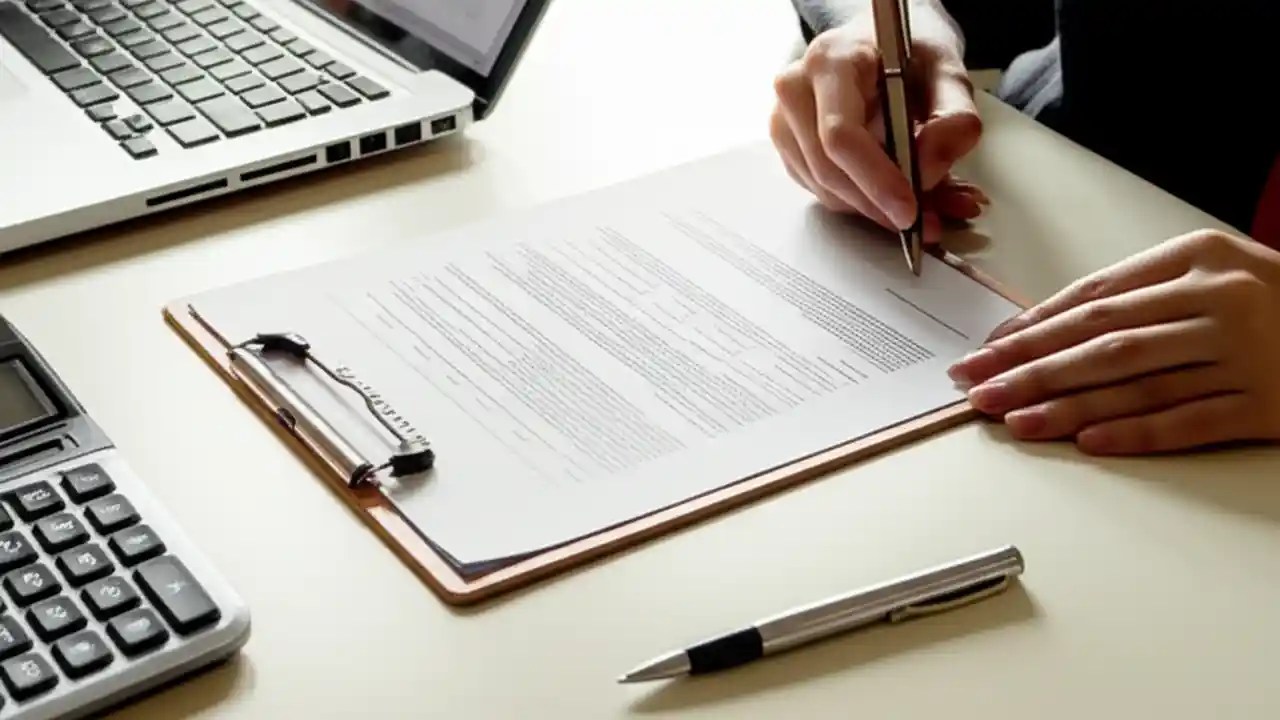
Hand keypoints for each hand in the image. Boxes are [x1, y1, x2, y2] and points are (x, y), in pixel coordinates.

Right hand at [769, 7, 986, 243]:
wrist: (877, 44)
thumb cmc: (905, 54)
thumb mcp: (946, 71)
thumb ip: (953, 117)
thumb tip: (929, 170)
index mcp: (831, 61)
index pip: (841, 135)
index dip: (875, 180)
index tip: (909, 210)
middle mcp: (796, 90)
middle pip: (828, 170)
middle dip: (877, 204)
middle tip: (922, 220)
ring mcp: (784, 121)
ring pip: (824, 189)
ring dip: (873, 208)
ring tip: (920, 203)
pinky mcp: (789, 147)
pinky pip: (822, 192)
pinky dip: (860, 203)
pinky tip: (889, 191)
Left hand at [947, 230, 1279, 454]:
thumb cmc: (1273, 299)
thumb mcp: (1212, 272)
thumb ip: (1142, 293)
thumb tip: (1049, 327)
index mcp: (1196, 258)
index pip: (1095, 295)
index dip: (1034, 326)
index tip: (988, 350)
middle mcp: (1217, 301)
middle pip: (1102, 339)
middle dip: (1029, 366)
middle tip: (976, 386)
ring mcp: (1245, 355)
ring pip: (1134, 381)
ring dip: (1064, 402)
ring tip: (1011, 418)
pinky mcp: (1267, 406)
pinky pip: (1188, 421)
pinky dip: (1135, 432)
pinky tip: (1087, 442)